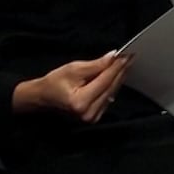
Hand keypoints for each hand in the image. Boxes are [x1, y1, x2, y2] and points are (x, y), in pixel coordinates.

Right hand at [14, 51, 129, 122]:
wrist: (44, 97)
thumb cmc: (55, 82)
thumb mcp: (73, 69)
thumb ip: (95, 65)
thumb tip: (113, 57)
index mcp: (81, 101)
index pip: (104, 81)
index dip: (116, 67)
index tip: (126, 55)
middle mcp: (89, 112)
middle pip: (110, 88)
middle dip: (120, 71)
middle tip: (129, 57)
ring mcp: (93, 117)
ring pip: (111, 93)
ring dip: (118, 78)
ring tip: (124, 64)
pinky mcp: (95, 117)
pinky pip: (108, 98)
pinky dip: (112, 86)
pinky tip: (116, 75)